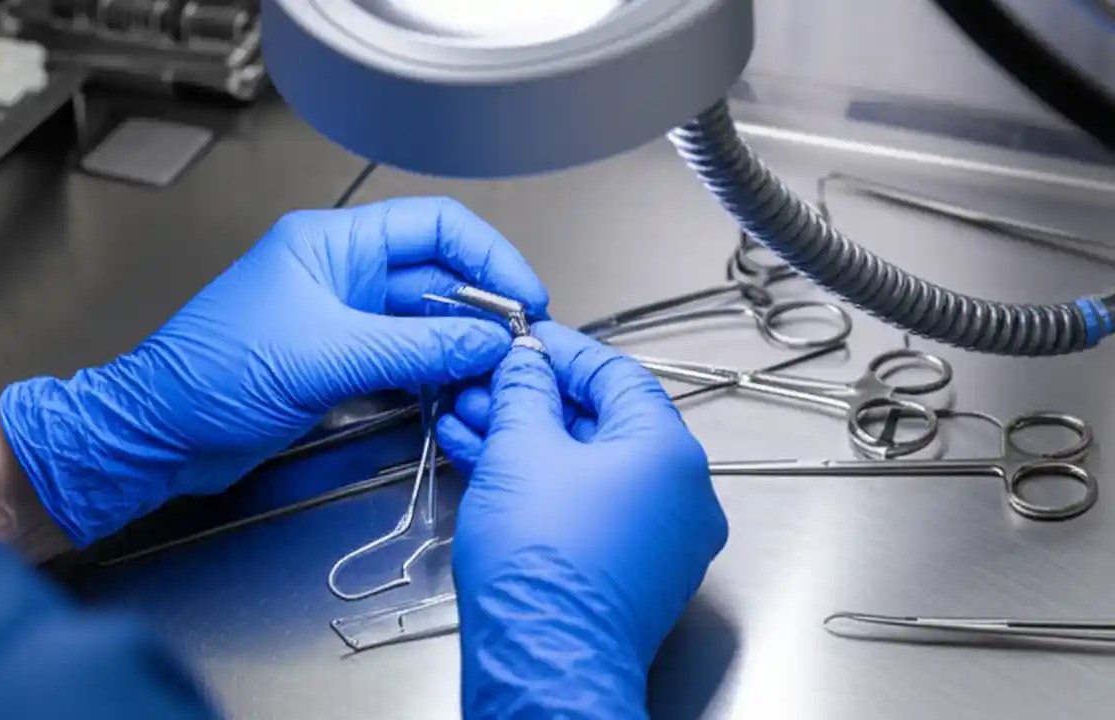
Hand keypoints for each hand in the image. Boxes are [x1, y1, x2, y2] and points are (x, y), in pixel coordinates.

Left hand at [0, 197, 547, 545]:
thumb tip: (486, 341)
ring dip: (462, 346)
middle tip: (522, 344)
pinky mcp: (339, 362)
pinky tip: (459, 391)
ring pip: (425, 322)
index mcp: (332, 243)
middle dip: (482, 307)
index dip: (489, 256)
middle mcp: (342, 274)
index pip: (435, 226)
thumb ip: (415, 348)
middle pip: (437, 276)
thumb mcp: (326, 355)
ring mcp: (342, 320)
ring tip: (497, 372)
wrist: (158, 434)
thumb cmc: (209, 376)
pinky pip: (404, 358)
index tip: (525, 294)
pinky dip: (434, 373)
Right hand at [437, 322, 726, 717]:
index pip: (617, 373)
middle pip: (601, 421)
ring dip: (525, 440)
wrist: (543, 660)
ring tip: (469, 423)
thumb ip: (525, 390)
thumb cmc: (544, 565)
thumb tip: (526, 365)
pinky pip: (585, 506)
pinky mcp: (627, 571)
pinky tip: (485, 465)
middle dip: (531, 399)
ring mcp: (658, 538)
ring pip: (586, 467)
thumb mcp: (521, 448)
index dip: (561, 350)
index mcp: (670, 451)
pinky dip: (540, 483)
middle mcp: (680, 494)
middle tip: (485, 385)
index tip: (524, 340)